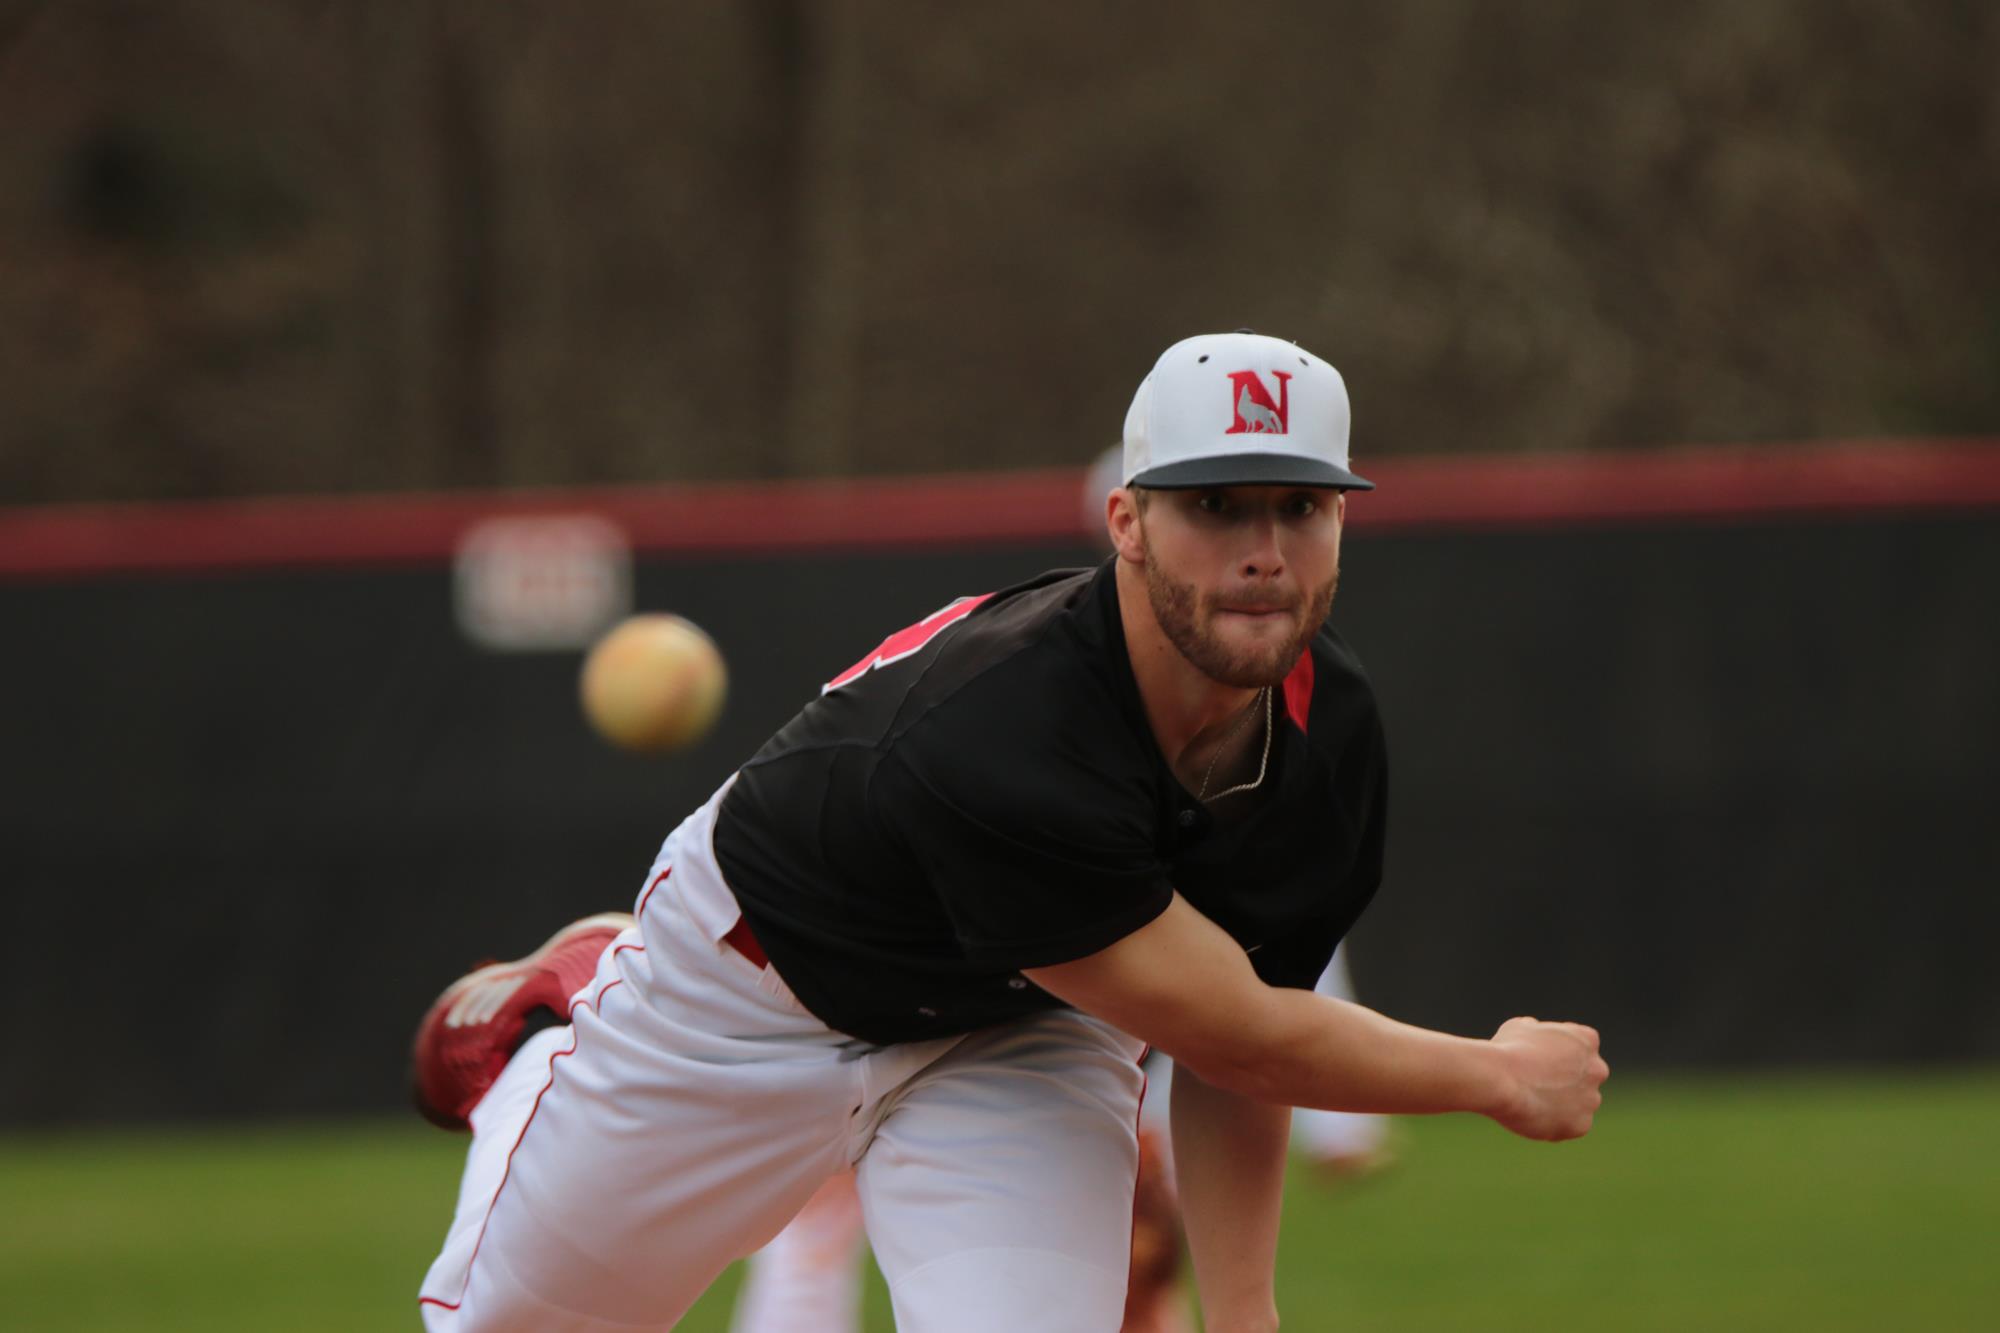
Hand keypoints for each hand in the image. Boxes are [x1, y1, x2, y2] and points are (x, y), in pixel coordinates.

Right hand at [1487, 1016, 1608, 1140]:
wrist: (1500, 1080)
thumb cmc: (1507, 1050)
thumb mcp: (1521, 1027)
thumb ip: (1538, 1032)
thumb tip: (1534, 1034)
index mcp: (1587, 1039)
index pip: (1580, 1048)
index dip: (1557, 1054)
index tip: (1537, 1059)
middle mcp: (1597, 1069)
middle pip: (1585, 1077)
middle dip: (1566, 1080)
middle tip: (1536, 1083)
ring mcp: (1591, 1099)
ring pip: (1579, 1104)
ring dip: (1561, 1104)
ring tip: (1530, 1101)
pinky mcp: (1581, 1125)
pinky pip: (1570, 1126)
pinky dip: (1554, 1124)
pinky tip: (1533, 1115)